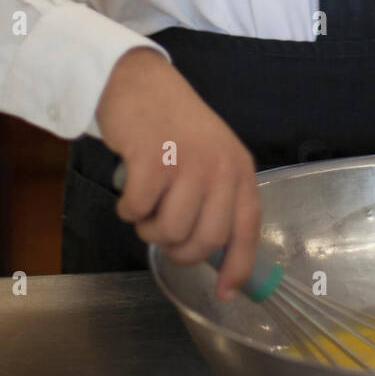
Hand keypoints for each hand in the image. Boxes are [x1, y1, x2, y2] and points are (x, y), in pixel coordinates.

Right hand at [95, 47, 261, 299]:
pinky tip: (129, 188)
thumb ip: (217, 197)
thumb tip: (217, 257)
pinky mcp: (153, 160)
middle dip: (178, 250)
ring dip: (149, 229)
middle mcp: (220, 167)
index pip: (247, 229)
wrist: (139, 82)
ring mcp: (188, 163)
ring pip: (170, 231)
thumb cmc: (173, 126)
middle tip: (162, 234)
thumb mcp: (210, 156)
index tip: (224, 293)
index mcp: (239, 168)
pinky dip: (128, 209)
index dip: (238, 266)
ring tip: (145, 204)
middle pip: (205, 241)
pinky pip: (138, 211)